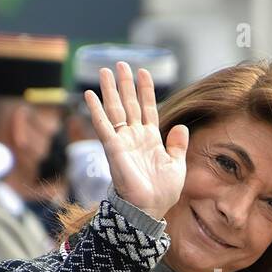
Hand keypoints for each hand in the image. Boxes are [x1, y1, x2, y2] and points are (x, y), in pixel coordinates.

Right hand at [83, 61, 188, 219]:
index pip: (147, 109)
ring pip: (115, 109)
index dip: (146, 91)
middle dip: (125, 83)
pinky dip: (95, 110)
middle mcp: (135, 137)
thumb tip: (181, 127)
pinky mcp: (113, 148)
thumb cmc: (163, 192)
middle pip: (129, 104)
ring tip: (105, 71)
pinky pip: (103, 125)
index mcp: (151, 139)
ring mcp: (123, 141)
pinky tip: (89, 94)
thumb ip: (178, 145)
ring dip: (110, 90)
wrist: (150, 208)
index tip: (144, 71)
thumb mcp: (177, 165)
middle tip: (120, 63)